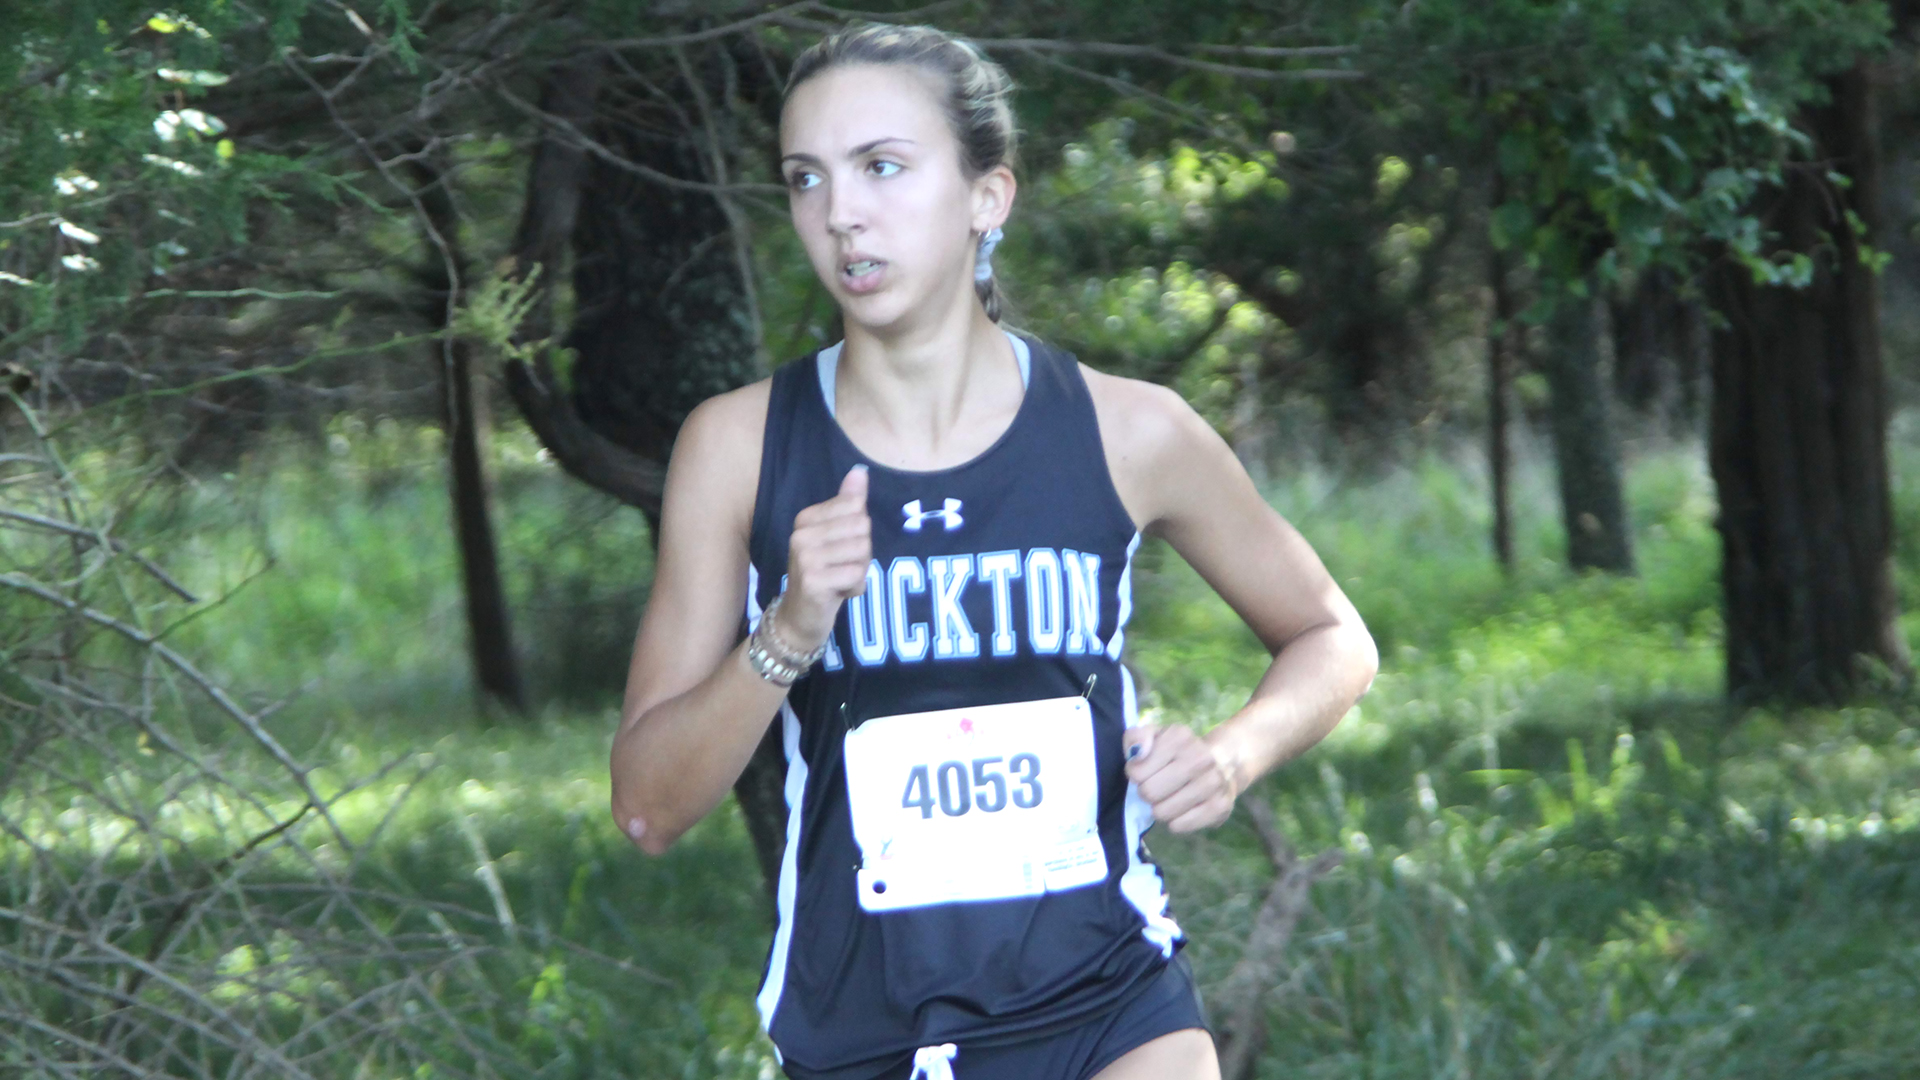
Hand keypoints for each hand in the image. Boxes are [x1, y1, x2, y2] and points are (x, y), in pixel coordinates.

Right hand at [779, 465, 872, 649]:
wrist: (800, 617)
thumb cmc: (824, 574)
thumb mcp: (836, 536)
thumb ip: (848, 503)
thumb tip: (860, 471)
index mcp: (806, 518)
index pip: (857, 508)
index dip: (859, 533)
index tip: (841, 549)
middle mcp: (801, 534)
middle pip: (862, 528)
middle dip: (863, 553)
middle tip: (842, 567)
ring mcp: (804, 557)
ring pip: (862, 552)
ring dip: (860, 572)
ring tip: (839, 580)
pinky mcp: (812, 580)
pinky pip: (856, 575)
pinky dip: (855, 588)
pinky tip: (837, 593)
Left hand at [1123, 724, 1239, 832]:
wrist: (1224, 762)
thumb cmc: (1179, 751)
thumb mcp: (1154, 735)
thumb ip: (1135, 737)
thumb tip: (1136, 755)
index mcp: (1180, 738)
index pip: (1137, 772)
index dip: (1135, 775)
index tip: (1145, 771)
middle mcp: (1200, 758)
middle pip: (1149, 793)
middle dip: (1147, 793)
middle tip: (1156, 787)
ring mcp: (1213, 783)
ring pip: (1163, 812)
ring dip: (1160, 808)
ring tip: (1169, 798)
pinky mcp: (1219, 807)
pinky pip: (1179, 826)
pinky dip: (1174, 822)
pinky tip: (1182, 810)